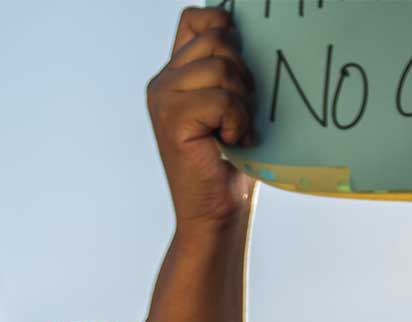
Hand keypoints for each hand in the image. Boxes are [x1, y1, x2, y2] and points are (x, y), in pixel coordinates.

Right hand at [147, 6, 257, 232]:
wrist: (216, 213)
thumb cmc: (232, 161)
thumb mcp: (232, 104)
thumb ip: (229, 67)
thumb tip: (249, 31)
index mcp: (175, 74)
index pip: (197, 17)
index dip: (223, 25)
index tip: (240, 62)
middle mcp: (163, 82)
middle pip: (218, 39)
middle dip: (244, 74)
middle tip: (241, 113)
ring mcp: (163, 98)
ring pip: (222, 67)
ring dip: (242, 102)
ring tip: (236, 130)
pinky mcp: (172, 118)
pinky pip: (222, 97)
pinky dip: (238, 120)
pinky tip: (232, 141)